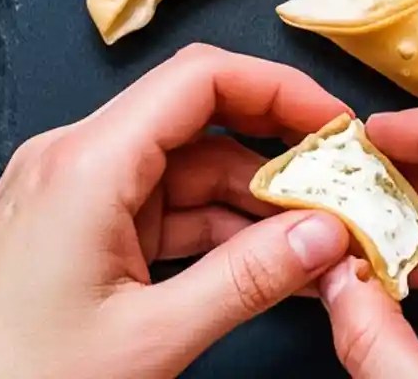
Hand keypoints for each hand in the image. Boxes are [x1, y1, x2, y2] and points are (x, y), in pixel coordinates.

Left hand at [0, 44, 354, 378]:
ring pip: (187, 171)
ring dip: (252, 202)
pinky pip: (163, 210)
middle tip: (343, 189)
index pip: (201, 79)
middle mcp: (77, 160)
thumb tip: (329, 233)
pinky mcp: (76, 230)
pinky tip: (266, 262)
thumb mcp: (153, 336)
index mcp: (88, 162)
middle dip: (277, 154)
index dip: (281, 90)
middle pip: (199, 122)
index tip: (339, 127)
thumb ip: (250, 279)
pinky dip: (215, 231)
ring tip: (318, 239)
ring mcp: (74, 194)